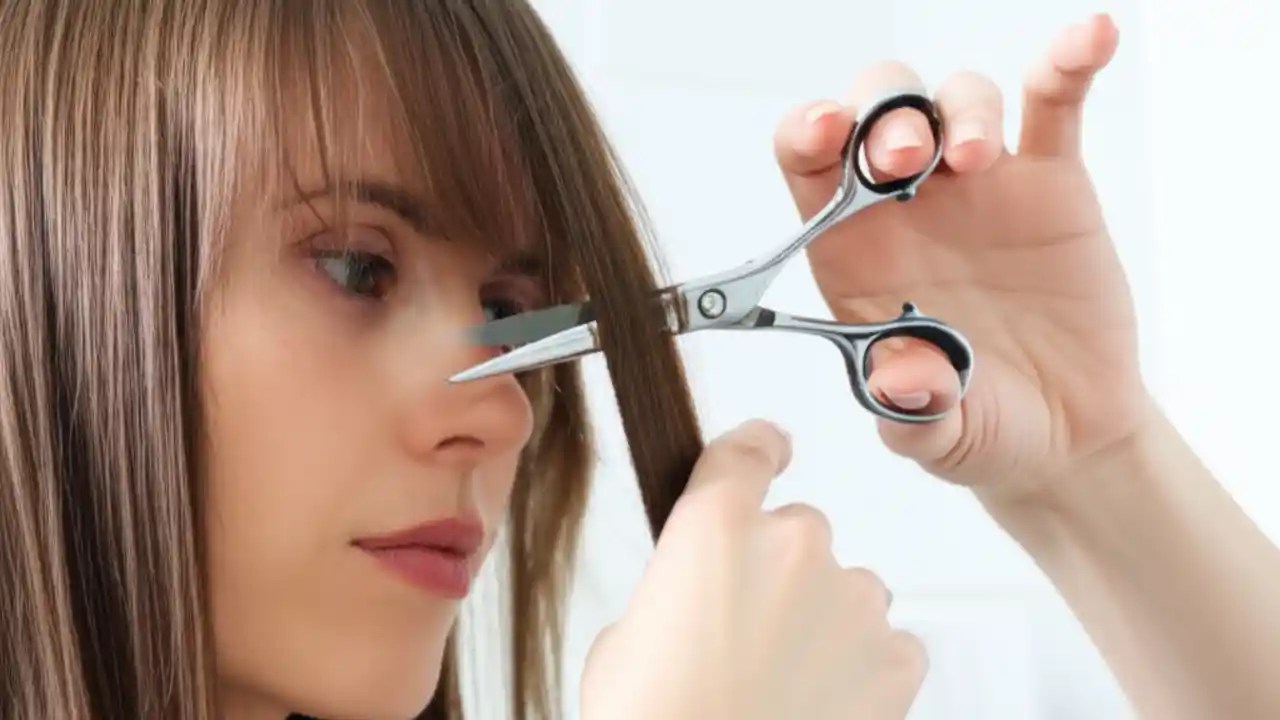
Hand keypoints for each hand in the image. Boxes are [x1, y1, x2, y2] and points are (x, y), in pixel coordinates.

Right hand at [580, 420, 925, 719]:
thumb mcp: (628, 638)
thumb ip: (677, 590)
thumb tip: (701, 598)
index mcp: (713, 527)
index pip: (746, 451)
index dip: (759, 448)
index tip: (771, 449)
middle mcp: (792, 543)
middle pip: (798, 531)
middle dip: (779, 572)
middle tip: (747, 635)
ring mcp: (852, 598)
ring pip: (845, 590)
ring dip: (821, 622)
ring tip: (782, 684)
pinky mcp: (897, 656)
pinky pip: (886, 644)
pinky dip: (862, 668)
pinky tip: (821, 705)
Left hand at [772, 13, 1149, 499]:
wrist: (1061, 436)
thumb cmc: (975, 426)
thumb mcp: (931, 433)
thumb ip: (909, 408)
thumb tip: (903, 377)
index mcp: (853, 248)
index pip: (809, 165)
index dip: (806, 135)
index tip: (820, 132)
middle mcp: (906, 204)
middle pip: (877, 112)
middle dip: (880, 116)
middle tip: (901, 163)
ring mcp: (979, 186)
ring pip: (957, 100)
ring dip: (959, 110)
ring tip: (974, 159)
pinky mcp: (1050, 182)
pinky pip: (1057, 105)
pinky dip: (1071, 64)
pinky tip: (1092, 38)